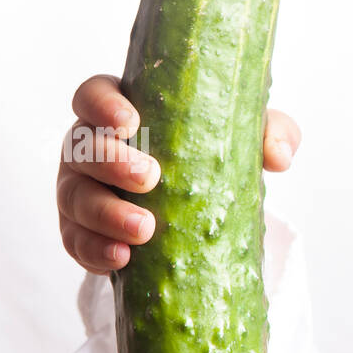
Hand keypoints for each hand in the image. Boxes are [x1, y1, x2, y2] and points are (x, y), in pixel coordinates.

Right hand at [56, 73, 301, 274]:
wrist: (198, 214)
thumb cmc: (211, 157)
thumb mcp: (244, 138)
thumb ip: (270, 132)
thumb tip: (277, 156)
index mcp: (118, 113)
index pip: (92, 95)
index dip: (102, 105)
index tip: (130, 121)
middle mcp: (89, 149)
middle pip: (80, 148)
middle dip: (111, 162)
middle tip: (151, 178)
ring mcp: (79, 191)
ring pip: (74, 198)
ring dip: (106, 214)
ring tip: (145, 229)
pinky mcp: (80, 233)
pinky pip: (75, 242)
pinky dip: (95, 251)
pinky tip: (122, 258)